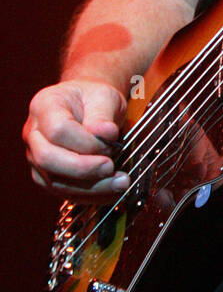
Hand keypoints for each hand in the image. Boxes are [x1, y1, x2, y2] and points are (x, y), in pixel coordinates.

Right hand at [23, 78, 130, 198]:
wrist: (88, 106)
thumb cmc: (93, 98)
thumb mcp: (104, 96)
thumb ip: (103, 115)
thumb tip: (106, 134)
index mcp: (44, 106)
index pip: (58, 130)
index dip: (86, 142)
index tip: (111, 143)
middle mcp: (34, 134)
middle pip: (47, 159)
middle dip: (83, 169)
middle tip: (111, 167)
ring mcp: (36, 157)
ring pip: (54, 182)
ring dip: (91, 187)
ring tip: (120, 182)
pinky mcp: (47, 176)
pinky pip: (64, 193)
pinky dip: (90, 196)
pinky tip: (112, 191)